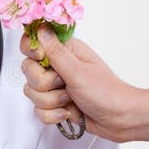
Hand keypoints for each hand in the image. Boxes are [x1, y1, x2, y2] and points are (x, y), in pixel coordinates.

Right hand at [19, 24, 139, 142]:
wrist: (120, 119)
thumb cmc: (106, 92)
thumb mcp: (78, 70)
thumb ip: (55, 51)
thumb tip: (41, 28)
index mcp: (65, 51)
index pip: (33, 42)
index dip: (32, 52)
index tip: (42, 60)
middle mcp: (58, 67)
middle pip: (28, 71)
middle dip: (43, 84)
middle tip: (63, 84)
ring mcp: (55, 86)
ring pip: (32, 92)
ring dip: (51, 102)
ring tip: (70, 100)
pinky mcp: (55, 103)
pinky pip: (38, 110)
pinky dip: (53, 115)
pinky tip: (68, 112)